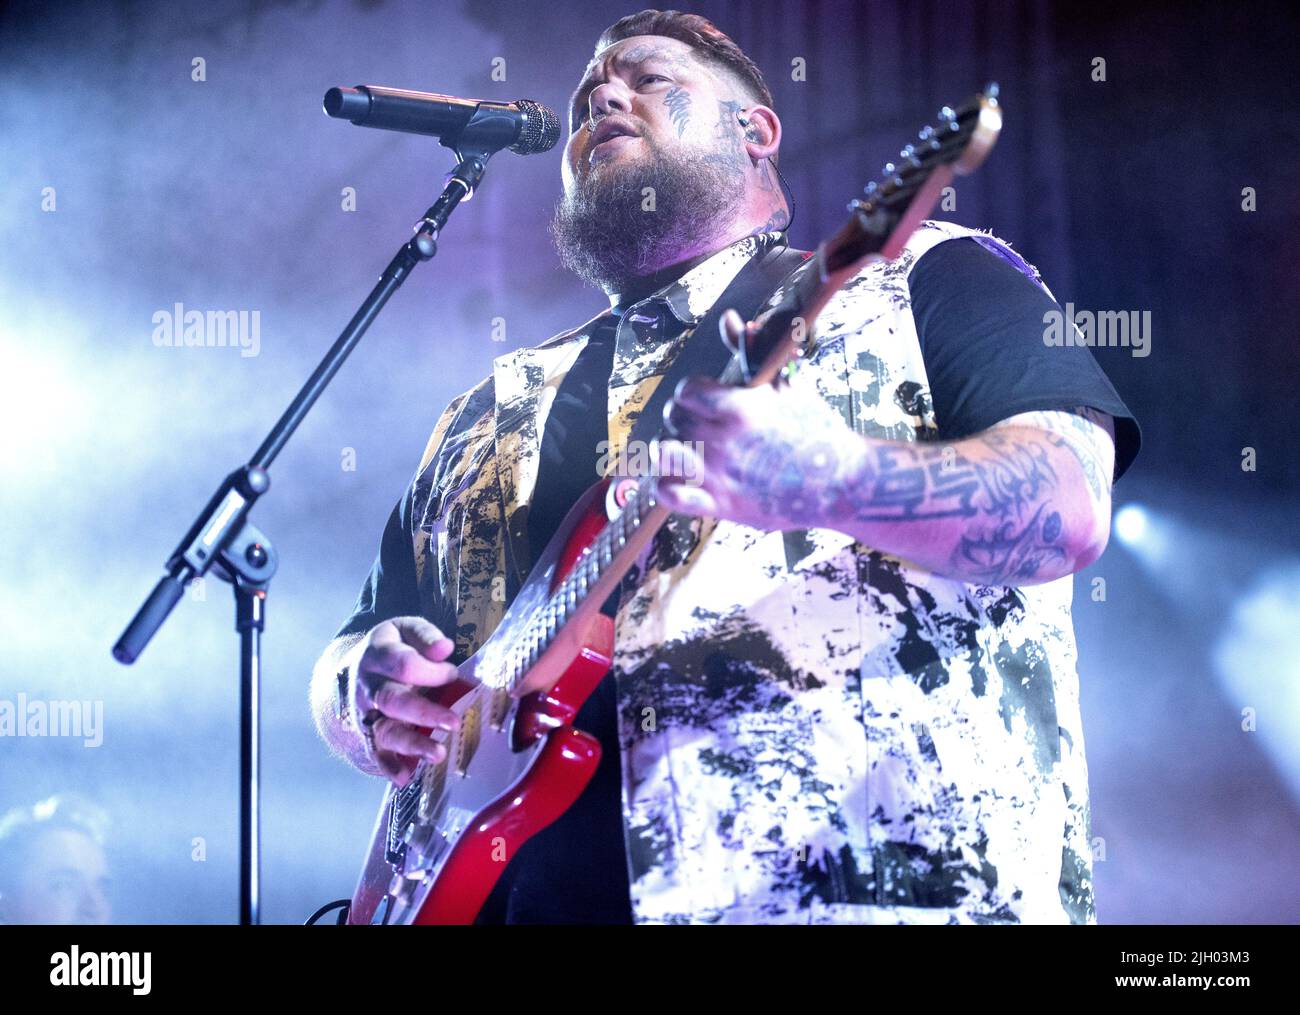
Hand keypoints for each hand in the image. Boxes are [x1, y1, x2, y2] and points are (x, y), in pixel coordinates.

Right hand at [349, 617, 461, 787]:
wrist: (353, 668)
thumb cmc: (394, 647)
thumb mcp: (406, 630)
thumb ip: (426, 637)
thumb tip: (445, 648)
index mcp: (378, 654)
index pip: (404, 664)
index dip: (431, 671)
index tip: (453, 673)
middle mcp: (368, 685)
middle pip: (393, 700)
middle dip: (424, 712)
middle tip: (453, 722)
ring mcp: (366, 712)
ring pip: (386, 729)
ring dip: (411, 744)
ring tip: (438, 755)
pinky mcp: (368, 732)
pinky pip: (376, 751)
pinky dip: (389, 765)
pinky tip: (404, 778)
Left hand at [655, 311, 864, 530]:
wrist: (841, 483)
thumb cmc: (816, 430)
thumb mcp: (788, 385)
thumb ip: (751, 352)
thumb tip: (732, 320)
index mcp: (741, 409)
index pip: (686, 391)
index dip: (693, 393)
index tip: (706, 400)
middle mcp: (725, 442)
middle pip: (673, 419)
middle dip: (683, 416)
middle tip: (701, 423)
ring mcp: (721, 476)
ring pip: (665, 453)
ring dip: (671, 447)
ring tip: (687, 446)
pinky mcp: (722, 506)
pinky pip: (670, 494)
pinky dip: (665, 483)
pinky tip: (681, 476)